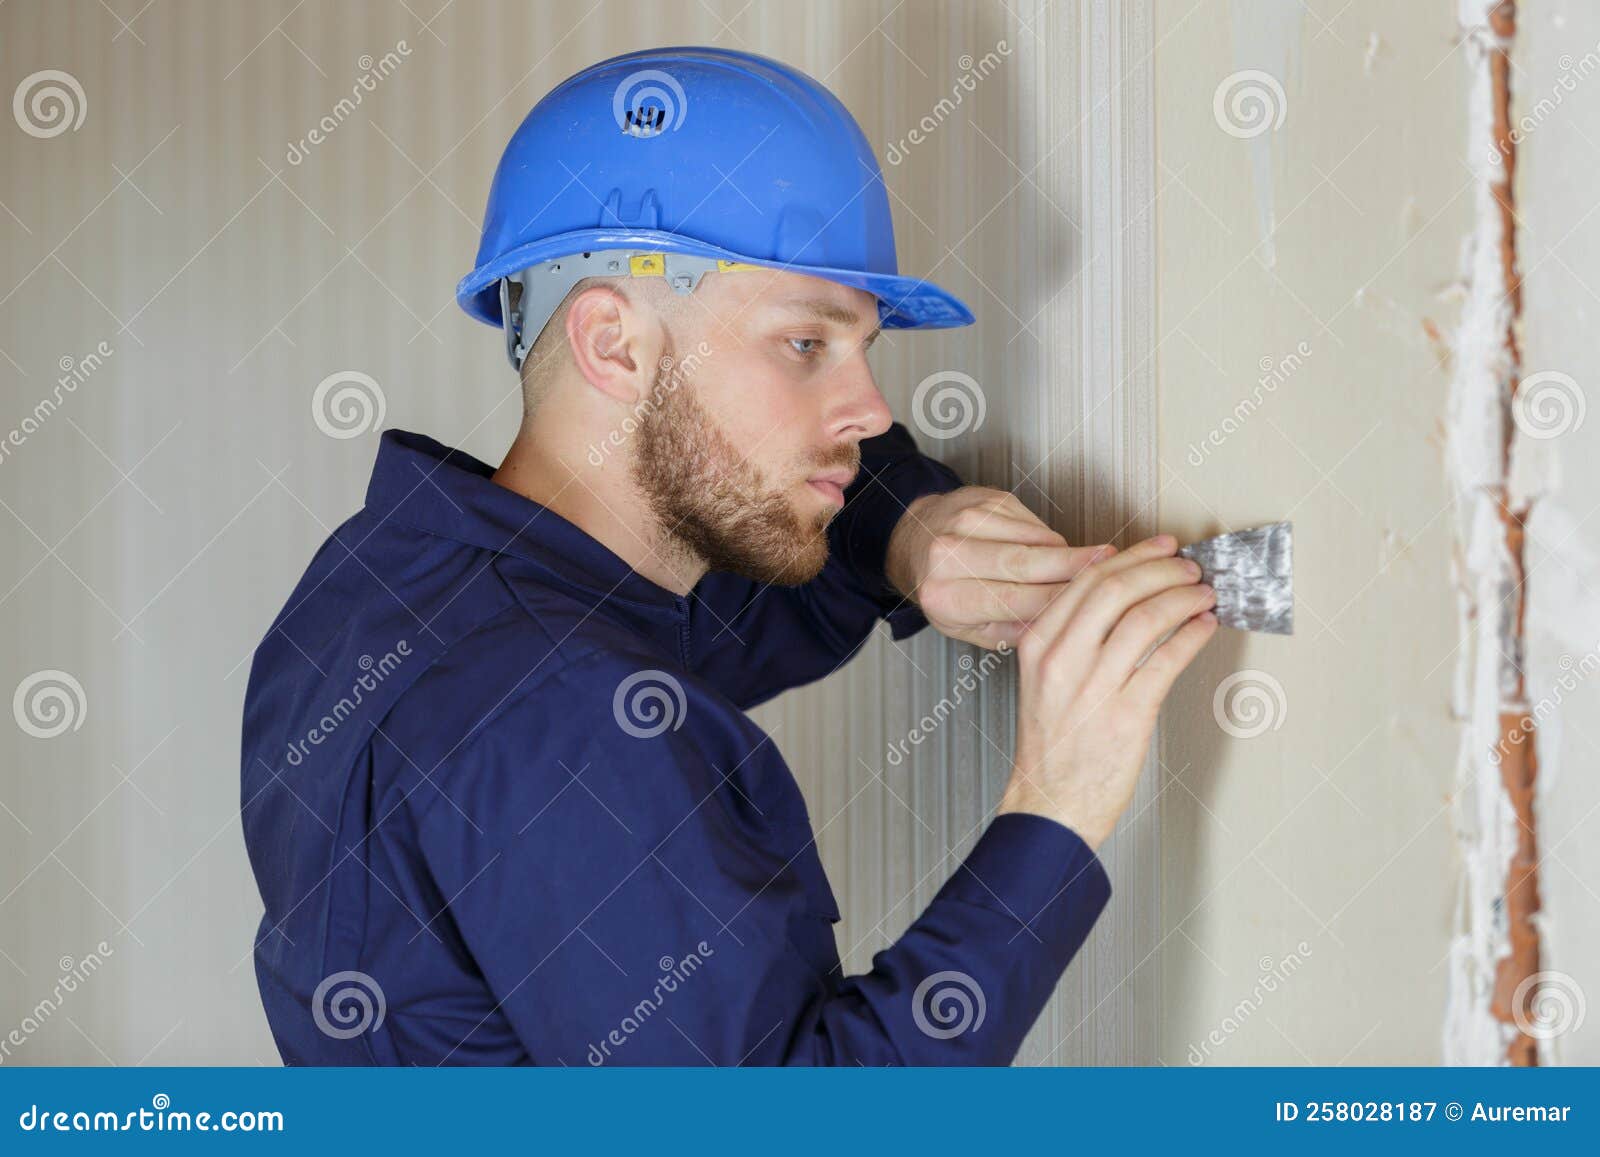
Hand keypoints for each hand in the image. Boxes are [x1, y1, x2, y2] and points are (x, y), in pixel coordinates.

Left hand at [884, 487, 1114, 649]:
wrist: (913, 539)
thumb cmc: (944, 588)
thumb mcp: (967, 627)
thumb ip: (1012, 632)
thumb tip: (1057, 629)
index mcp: (945, 595)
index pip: (1011, 599)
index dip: (1055, 601)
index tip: (1090, 605)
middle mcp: (950, 554)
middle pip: (1024, 562)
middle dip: (1074, 567)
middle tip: (1111, 568)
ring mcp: (967, 522)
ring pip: (1034, 539)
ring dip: (1066, 553)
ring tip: (1089, 565)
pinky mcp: (986, 500)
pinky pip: (1032, 522)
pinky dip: (1049, 539)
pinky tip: (1050, 550)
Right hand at [997, 534, 1218, 850]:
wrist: (1048, 804)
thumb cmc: (1050, 747)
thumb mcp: (1042, 679)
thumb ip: (1070, 637)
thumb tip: (1121, 598)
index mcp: (1038, 645)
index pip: (1088, 580)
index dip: (1132, 556)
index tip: (1158, 548)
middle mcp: (1062, 660)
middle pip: (1117, 589)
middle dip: (1161, 569)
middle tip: (1187, 566)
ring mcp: (1094, 687)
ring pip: (1146, 618)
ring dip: (1183, 598)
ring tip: (1203, 593)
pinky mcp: (1126, 715)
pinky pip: (1167, 660)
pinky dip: (1193, 636)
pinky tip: (1204, 627)